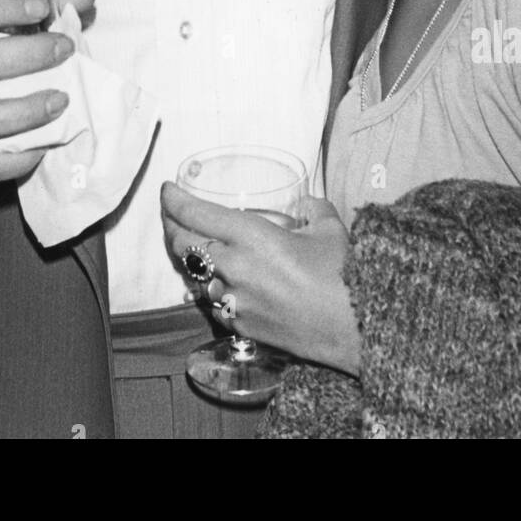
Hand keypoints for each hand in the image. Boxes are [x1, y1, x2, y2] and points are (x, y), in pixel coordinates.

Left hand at [161, 182, 359, 375]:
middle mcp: (235, 267)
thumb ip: (314, 209)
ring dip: (191, 260)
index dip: (174, 201)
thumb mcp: (330, 229)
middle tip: (170, 214)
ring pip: (195, 276)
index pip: (196, 214)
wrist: (353, 329)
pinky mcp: (240, 326)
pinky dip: (211, 288)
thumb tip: (307, 203)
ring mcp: (234, 300)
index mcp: (251, 236)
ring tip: (194, 248)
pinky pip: (213, 303)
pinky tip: (219, 282)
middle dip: (171, 226)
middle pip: (183, 245)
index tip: (166, 191)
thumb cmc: (343, 275)